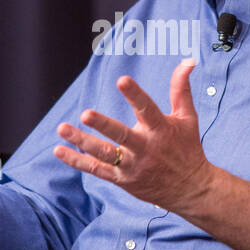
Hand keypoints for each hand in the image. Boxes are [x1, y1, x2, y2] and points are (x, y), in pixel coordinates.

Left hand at [53, 58, 213, 214]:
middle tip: (85, 114)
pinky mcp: (122, 180)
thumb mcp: (187, 118)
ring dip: (82, 142)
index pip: (147, 110)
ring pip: (104, 154)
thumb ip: (181, 89)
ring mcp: (132, 166)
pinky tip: (59, 150)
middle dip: (103, 125)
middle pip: (121, 136)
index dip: (135, 94)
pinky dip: (77, 161)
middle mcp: (145, 149)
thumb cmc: (188, 148)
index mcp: (161, 131)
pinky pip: (96, 170)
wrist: (190, 190)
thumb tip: (187, 60)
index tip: (122, 80)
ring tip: (62, 128)